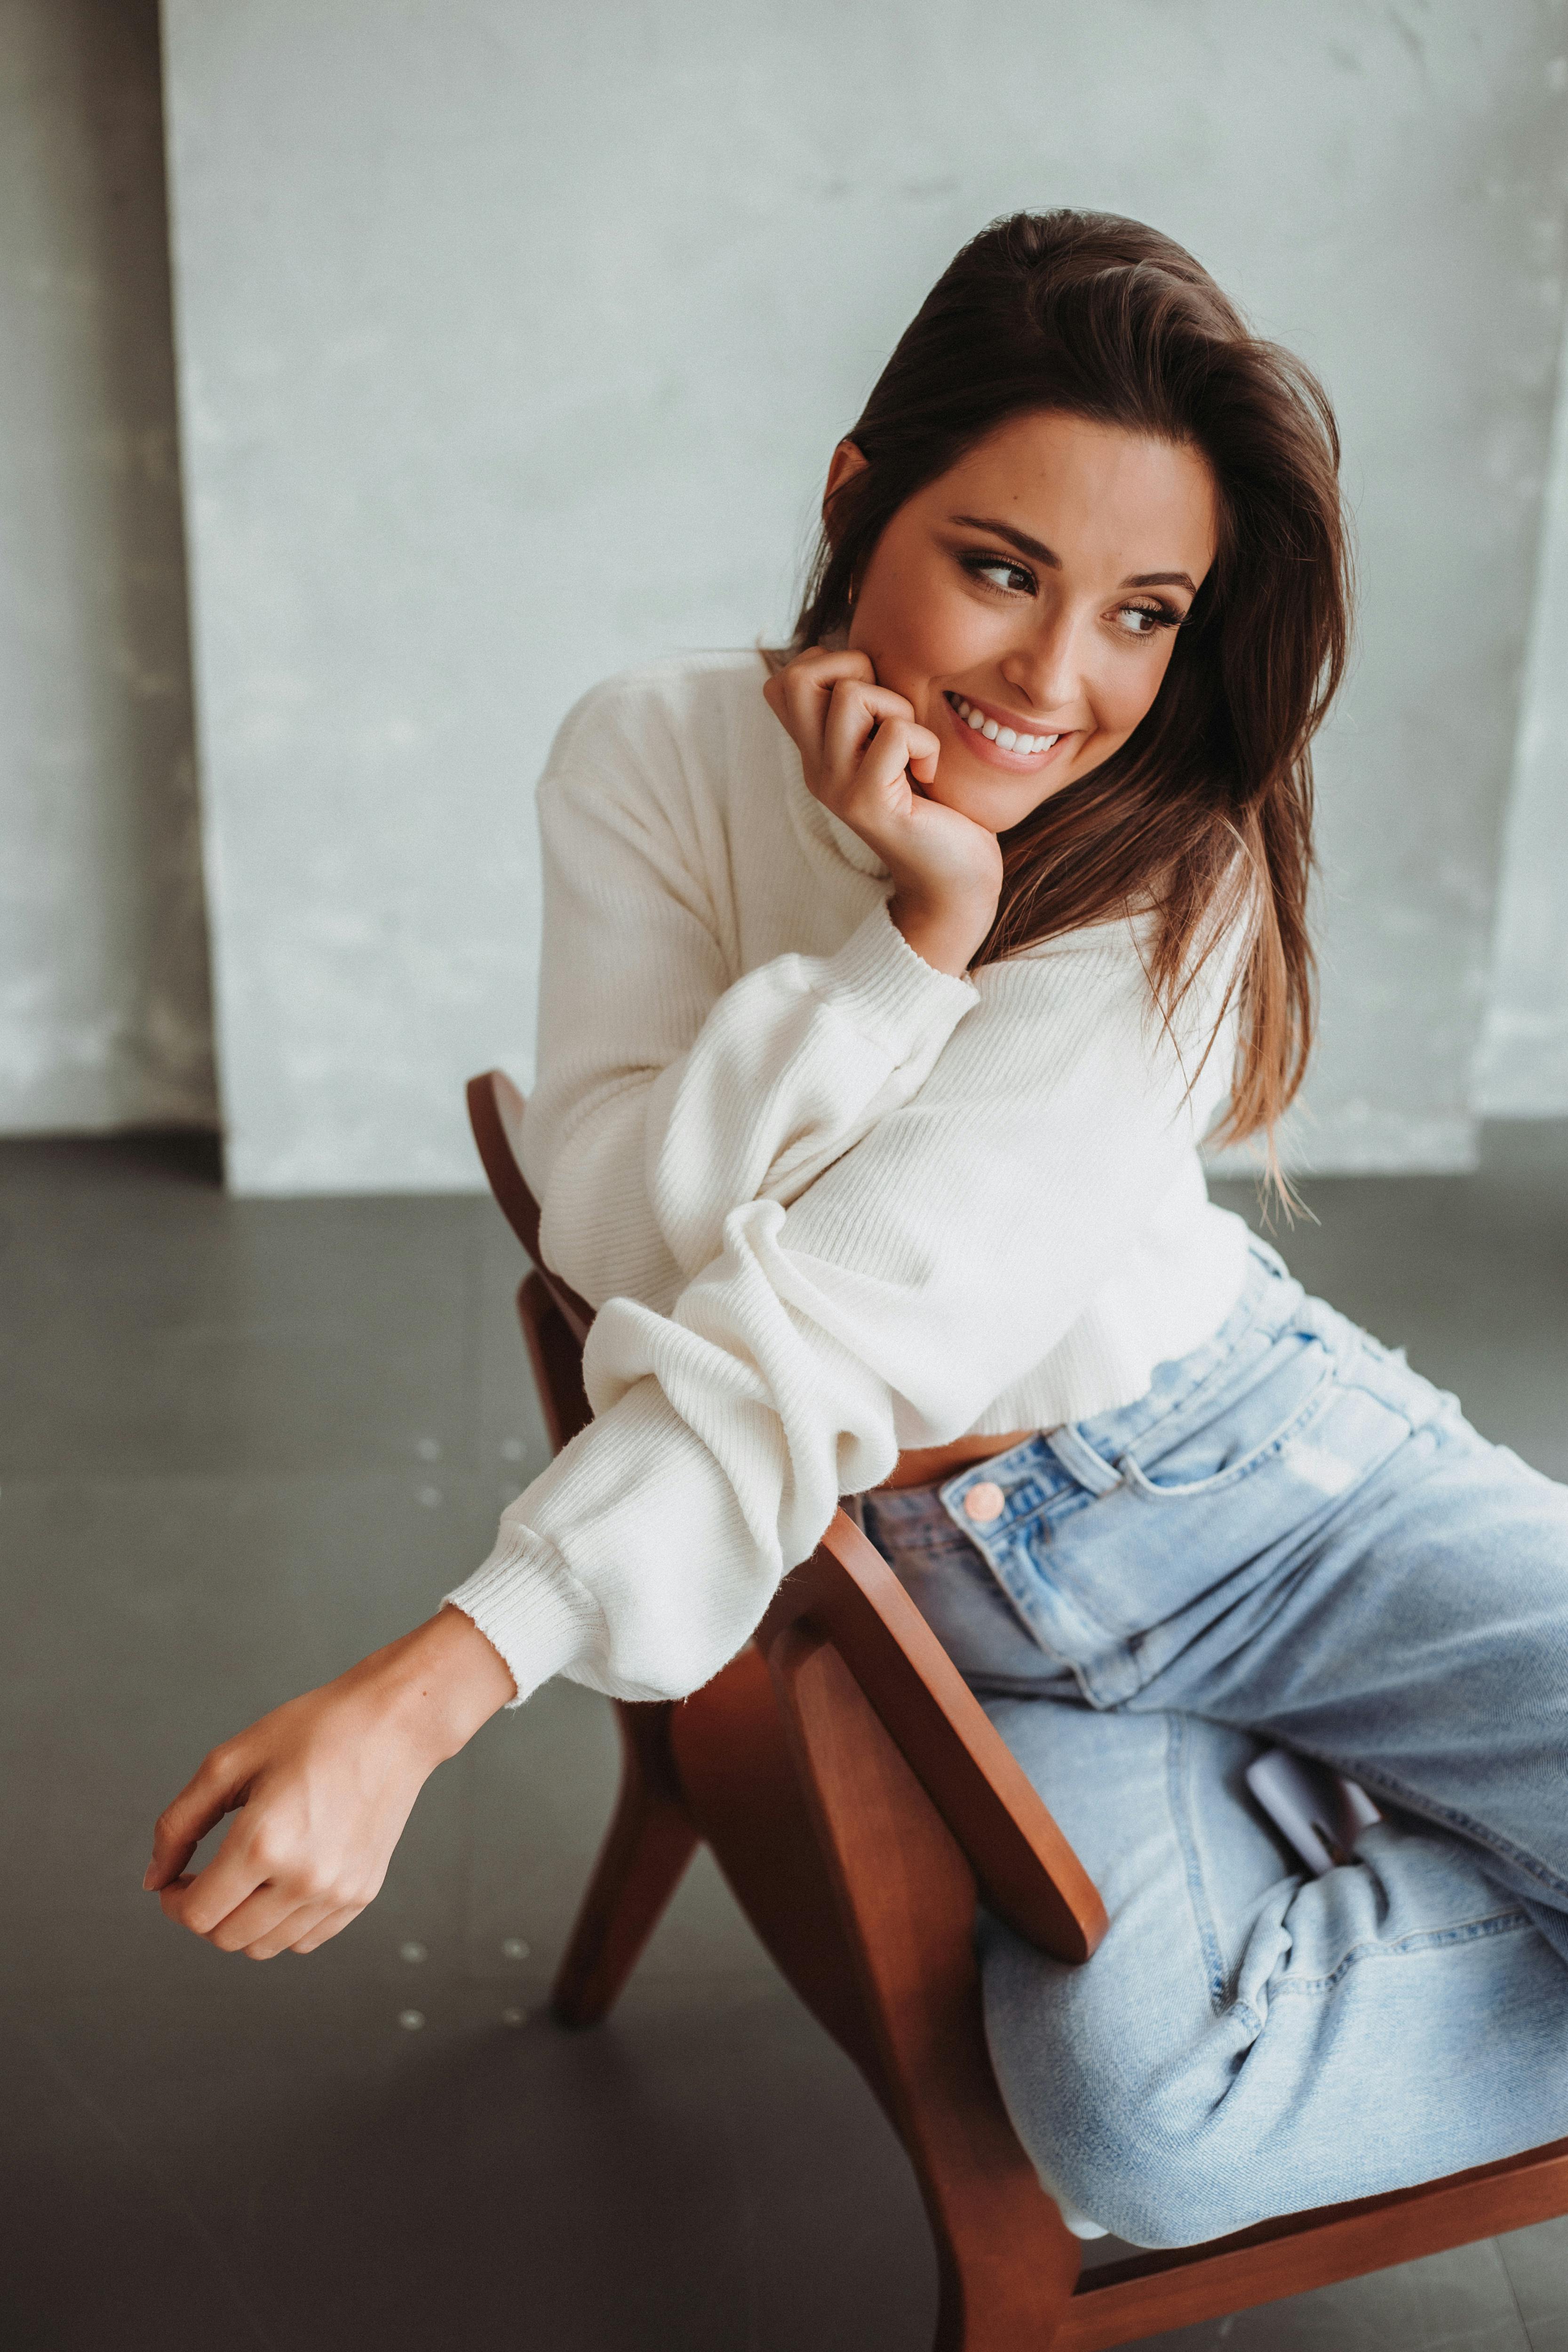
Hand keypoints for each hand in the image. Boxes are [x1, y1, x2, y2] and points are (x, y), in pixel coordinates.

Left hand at [143, 1605, 514, 1958]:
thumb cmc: (313, 1730)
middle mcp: (304, 1878)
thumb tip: (153, 1880)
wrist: (393, 1723)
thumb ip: (179, 1825)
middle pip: (226, 1938)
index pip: (198, 1914)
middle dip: (203, 1913)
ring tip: (246, 1876)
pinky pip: (304, 1939)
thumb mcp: (229, 1762)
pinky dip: (281, 1923)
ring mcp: (337, 1891)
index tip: (175, 1879)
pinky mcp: (362, 1894)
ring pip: (264, 1947)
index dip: (173, 1902)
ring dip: (241, 1921)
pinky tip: (282, 1879)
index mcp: (264, 1843)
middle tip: (205, 1876)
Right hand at [764, 647, 1002, 975]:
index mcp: (818, 753)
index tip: (872, 702)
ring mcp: (837, 787)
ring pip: (852, 695)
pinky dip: (925, 743)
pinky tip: (929, 773)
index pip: (784, 681)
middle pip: (799, 676)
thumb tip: (871, 651)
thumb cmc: (937, 810)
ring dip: (898, 707)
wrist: (954, 884)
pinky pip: (896, 734)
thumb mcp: (895, 749)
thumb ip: (874, 711)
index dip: (829, 665)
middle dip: (854, 668)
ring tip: (913, 747)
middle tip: (888, 711)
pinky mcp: (869, 803)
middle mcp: (816, 769)